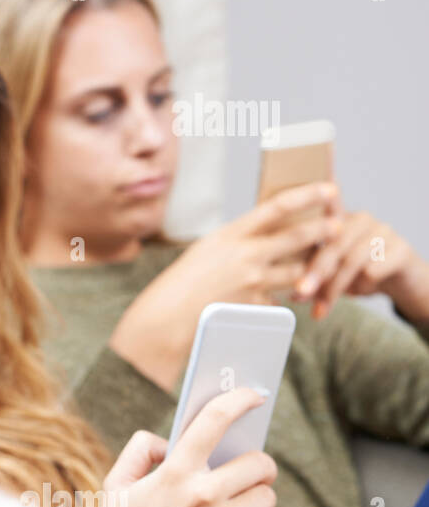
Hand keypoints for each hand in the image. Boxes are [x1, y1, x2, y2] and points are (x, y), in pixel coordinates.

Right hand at [88, 387, 277, 506]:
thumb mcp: (115, 486)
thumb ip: (140, 452)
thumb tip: (170, 442)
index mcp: (173, 471)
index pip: (214, 420)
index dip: (238, 400)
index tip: (253, 395)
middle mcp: (203, 494)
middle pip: (259, 462)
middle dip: (257, 463)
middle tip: (246, 468)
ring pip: (266, 494)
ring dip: (255, 494)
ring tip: (234, 500)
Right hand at [110, 182, 339, 388]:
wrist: (168, 318)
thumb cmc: (183, 281)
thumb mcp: (208, 249)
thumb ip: (238, 239)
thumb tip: (267, 227)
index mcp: (231, 234)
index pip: (277, 207)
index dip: (307, 196)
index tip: (329, 189)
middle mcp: (245, 255)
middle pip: (298, 237)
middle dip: (323, 230)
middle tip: (339, 225)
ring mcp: (253, 282)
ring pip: (298, 271)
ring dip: (308, 270)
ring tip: (313, 267)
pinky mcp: (257, 306)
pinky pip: (279, 299)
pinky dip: (277, 299)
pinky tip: (265, 301)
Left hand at [295, 206, 428, 323]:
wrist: (404, 281)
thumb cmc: (361, 274)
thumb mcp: (333, 272)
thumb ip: (313, 274)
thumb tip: (293, 294)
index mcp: (341, 219)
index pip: (319, 221)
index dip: (304, 226)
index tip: (289, 234)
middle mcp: (362, 219)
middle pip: (332, 246)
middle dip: (314, 274)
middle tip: (300, 296)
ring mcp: (384, 231)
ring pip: (351, 261)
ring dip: (335, 288)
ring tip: (324, 308)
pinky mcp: (402, 249)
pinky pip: (373, 270)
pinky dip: (362, 287)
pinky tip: (362, 290)